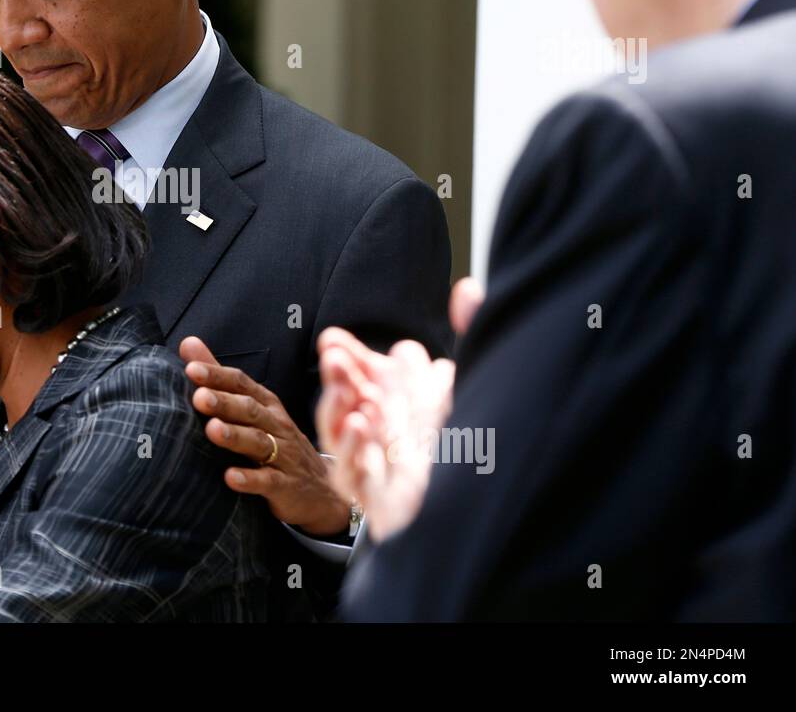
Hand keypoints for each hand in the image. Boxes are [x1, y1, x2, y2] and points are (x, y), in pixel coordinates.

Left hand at [181, 336, 350, 536]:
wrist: (320, 488)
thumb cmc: (277, 441)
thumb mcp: (253, 407)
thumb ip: (220, 378)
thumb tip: (187, 343)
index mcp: (266, 404)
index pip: (241, 384)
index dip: (218, 376)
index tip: (191, 369)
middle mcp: (276, 425)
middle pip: (250, 410)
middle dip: (225, 403)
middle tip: (199, 397)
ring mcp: (284, 455)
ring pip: (259, 442)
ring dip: (235, 436)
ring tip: (212, 430)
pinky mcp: (286, 485)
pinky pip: (268, 481)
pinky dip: (250, 479)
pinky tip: (230, 477)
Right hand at [313, 278, 480, 542]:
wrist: (474, 517)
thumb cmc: (461, 453)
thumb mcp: (466, 389)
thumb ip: (468, 338)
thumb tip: (467, 290)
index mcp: (393, 412)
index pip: (362, 380)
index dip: (348, 360)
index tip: (334, 338)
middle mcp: (380, 441)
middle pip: (347, 407)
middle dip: (339, 380)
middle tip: (334, 355)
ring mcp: (378, 472)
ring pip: (347, 442)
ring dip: (342, 414)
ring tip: (349, 390)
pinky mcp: (381, 504)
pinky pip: (360, 480)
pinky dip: (357, 453)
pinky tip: (362, 427)